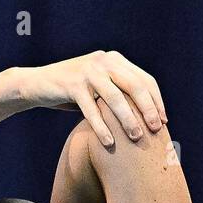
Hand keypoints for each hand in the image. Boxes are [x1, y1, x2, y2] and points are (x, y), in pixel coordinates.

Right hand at [17, 51, 166, 146]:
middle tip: (156, 129)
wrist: (38, 84)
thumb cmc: (73, 92)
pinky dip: (101, 127)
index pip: (144, 79)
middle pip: (134, 85)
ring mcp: (88, 71)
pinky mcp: (72, 84)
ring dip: (128, 119)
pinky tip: (109, 143)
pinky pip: (91, 109)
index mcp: (115, 60)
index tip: (164, 121)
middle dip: (148, 109)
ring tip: (136, 138)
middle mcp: (104, 61)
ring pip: (115, 97)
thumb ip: (118, 93)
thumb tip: (145, 117)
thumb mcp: (98, 87)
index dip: (156, 101)